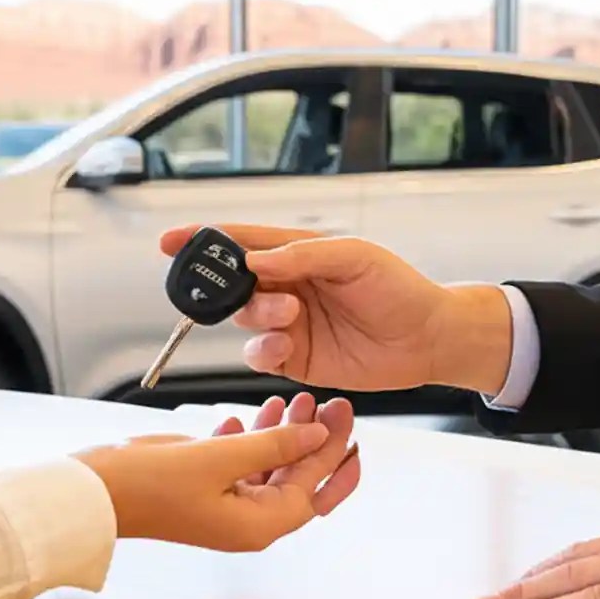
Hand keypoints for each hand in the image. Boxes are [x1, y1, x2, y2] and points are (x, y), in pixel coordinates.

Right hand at [76, 393, 360, 551]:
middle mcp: (246, 518)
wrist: (95, 491)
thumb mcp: (220, 458)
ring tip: (290, 398)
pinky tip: (247, 414)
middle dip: (313, 439)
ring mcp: (225, 502)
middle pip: (297, 478)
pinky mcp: (205, 484)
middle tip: (329, 403)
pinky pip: (240, 461)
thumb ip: (272, 445)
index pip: (312, 487)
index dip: (332, 451)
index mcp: (257, 524)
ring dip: (282, 433)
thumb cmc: (149, 486)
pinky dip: (249, 436)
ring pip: (269, 466)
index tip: (344, 417)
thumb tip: (315, 435)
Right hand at [160, 224, 512, 393]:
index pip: (242, 241)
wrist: (428, 338)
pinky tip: (282, 347)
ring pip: (244, 320)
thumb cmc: (399, 289)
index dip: (204, 239)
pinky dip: (262, 351)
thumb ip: (302, 254)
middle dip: (232, 287)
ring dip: (257, 317)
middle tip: (254, 288)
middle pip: (235, 283)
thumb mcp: (355, 257)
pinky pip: (260, 355)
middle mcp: (287, 287)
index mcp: (298, 253)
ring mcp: (290, 324)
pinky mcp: (296, 359)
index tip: (171, 241)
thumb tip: (254, 260)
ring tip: (289, 315)